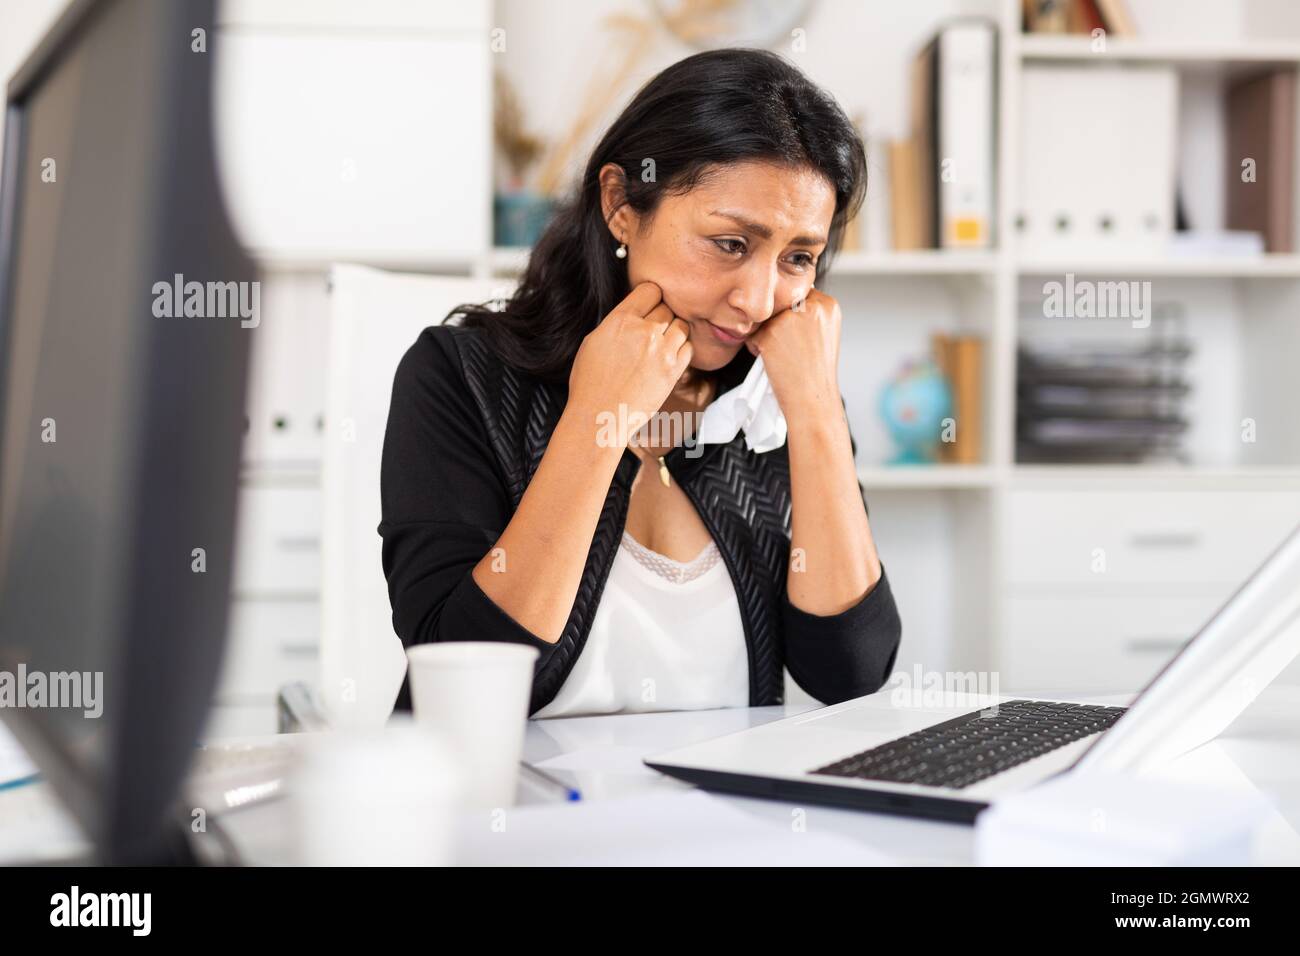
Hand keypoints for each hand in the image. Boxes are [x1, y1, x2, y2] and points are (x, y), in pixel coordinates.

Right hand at [568, 281, 692, 446]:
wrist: (600, 416)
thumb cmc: (590, 382)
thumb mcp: (594, 341)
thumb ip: (618, 322)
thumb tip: (635, 311)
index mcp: (620, 320)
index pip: (650, 290)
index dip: (650, 297)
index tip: (647, 308)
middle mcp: (643, 331)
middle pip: (667, 308)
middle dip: (660, 317)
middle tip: (651, 332)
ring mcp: (661, 351)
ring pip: (681, 326)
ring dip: (673, 332)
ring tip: (660, 345)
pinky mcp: (673, 371)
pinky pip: (688, 348)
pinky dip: (681, 350)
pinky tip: (668, 358)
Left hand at [745, 287, 841, 423]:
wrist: (813, 401)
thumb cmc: (816, 374)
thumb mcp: (823, 334)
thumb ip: (808, 315)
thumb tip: (782, 302)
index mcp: (828, 305)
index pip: (798, 295)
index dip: (791, 315)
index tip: (795, 336)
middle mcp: (811, 306)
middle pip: (779, 304)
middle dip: (777, 323)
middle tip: (788, 348)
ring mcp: (790, 318)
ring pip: (765, 318)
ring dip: (766, 335)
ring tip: (782, 356)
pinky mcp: (770, 333)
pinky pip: (753, 335)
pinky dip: (757, 349)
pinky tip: (773, 362)